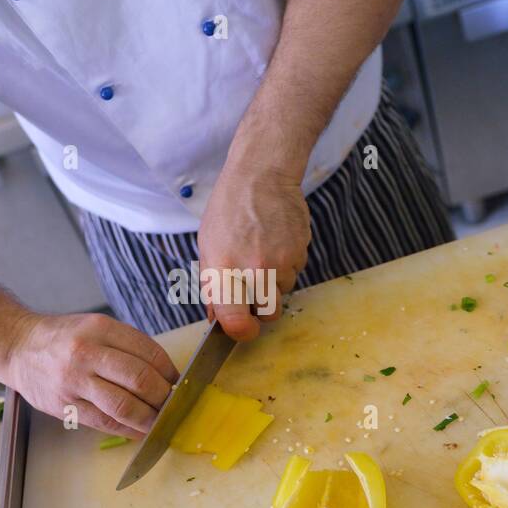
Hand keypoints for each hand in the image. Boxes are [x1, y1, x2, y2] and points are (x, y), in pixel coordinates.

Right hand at [0, 312, 178, 437]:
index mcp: (100, 328)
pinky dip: (128, 429)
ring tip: (160, 420)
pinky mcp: (64, 405)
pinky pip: (105, 422)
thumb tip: (164, 374)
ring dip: (150, 417)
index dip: (169, 370)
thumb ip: (126, 346)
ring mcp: (74, 381)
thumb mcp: (95, 327)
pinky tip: (139, 431)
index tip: (176, 381)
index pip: (148, 352)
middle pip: (139, 379)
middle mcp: (87, 353)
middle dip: (163, 396)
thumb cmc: (63, 338)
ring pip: (124, 405)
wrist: (19, 347)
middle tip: (171, 402)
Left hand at [197, 164, 310, 340]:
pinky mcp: (300, 251)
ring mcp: (280, 261)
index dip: (241, 331)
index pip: (236, 321)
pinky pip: (295, 272)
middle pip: (268, 315)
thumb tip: (217, 318)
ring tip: (262, 255)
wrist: (260, 175)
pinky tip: (275, 243)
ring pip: (284, 293)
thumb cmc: (228, 209)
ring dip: (274, 283)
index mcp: (224, 270)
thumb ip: (212, 286)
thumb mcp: (207, 247)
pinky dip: (287, 265)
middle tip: (253, 291)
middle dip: (262, 309)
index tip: (241, 329)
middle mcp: (254, 270)